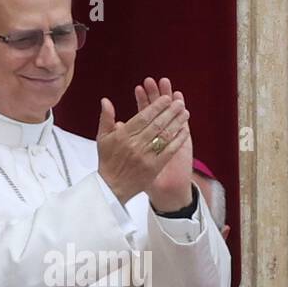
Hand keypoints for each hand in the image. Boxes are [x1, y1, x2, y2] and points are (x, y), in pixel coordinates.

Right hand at [95, 79, 189, 205]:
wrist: (111, 187)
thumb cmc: (107, 162)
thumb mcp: (102, 138)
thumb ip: (106, 118)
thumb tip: (106, 100)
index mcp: (123, 136)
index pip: (143, 117)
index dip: (156, 106)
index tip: (166, 98)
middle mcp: (135, 145)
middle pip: (157, 124)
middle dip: (170, 111)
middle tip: (179, 103)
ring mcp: (146, 156)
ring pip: (165, 136)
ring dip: (177, 123)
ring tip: (185, 112)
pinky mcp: (154, 167)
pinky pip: (169, 151)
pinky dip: (178, 140)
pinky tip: (184, 131)